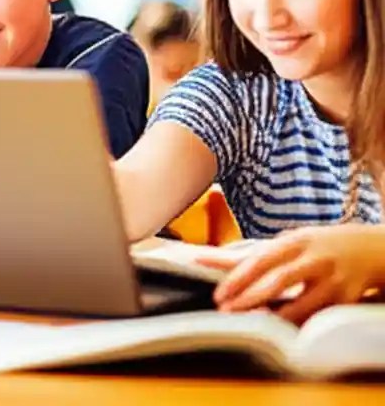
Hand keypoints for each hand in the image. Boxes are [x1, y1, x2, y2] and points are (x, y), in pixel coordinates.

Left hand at [199, 225, 384, 322]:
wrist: (372, 249)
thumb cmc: (317, 246)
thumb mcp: (289, 243)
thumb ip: (250, 254)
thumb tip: (203, 259)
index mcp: (296, 241)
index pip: (262, 260)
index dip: (238, 279)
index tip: (219, 295)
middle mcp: (315, 259)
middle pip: (279, 281)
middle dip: (250, 299)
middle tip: (226, 311)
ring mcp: (333, 281)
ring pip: (300, 305)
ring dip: (272, 317)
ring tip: (249, 323)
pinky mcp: (346, 300)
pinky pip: (316, 317)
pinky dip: (295, 324)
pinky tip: (276, 329)